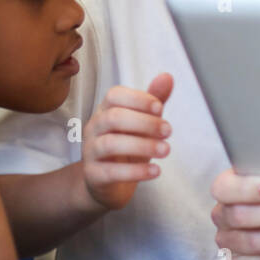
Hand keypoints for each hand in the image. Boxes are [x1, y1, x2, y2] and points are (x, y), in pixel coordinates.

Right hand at [81, 73, 173, 210]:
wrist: (106, 183)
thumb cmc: (128, 146)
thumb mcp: (144, 122)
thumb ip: (154, 100)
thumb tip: (168, 76)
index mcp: (106, 110)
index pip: (114, 95)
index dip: (138, 99)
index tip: (160, 108)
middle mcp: (94, 127)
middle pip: (113, 118)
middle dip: (144, 123)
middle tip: (168, 131)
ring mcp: (90, 151)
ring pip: (110, 144)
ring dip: (142, 146)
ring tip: (166, 150)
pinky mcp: (93, 175)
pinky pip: (111, 172)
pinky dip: (136, 172)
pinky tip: (156, 171)